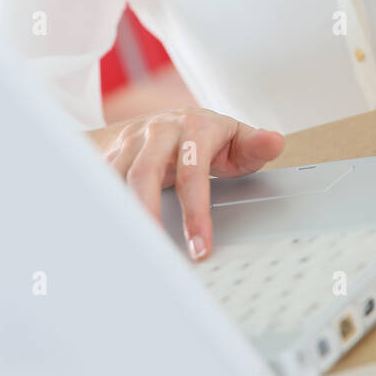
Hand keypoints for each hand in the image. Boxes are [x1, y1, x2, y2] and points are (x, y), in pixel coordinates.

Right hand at [87, 108, 284, 260]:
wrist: (165, 120)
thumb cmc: (207, 137)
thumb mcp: (235, 138)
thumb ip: (254, 146)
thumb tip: (275, 142)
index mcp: (195, 126)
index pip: (193, 170)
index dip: (196, 211)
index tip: (201, 247)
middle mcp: (160, 130)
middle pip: (145, 173)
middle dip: (148, 216)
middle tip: (158, 255)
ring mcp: (132, 142)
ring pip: (117, 178)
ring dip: (121, 215)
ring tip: (130, 251)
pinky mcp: (110, 155)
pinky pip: (100, 183)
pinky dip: (102, 210)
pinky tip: (109, 237)